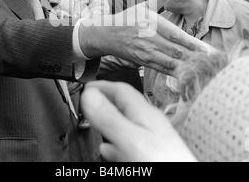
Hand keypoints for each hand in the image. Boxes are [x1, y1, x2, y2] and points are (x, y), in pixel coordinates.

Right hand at [79, 0, 216, 74]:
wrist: (105, 35)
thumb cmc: (127, 19)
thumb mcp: (144, 6)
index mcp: (152, 23)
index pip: (176, 36)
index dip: (192, 44)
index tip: (207, 49)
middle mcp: (149, 39)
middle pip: (176, 51)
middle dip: (195, 58)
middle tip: (212, 63)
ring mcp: (145, 52)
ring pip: (170, 62)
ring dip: (186, 67)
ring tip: (203, 70)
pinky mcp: (142, 62)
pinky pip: (161, 69)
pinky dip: (174, 73)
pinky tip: (186, 76)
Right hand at [81, 81, 196, 161]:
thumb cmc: (164, 163)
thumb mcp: (131, 138)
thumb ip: (110, 117)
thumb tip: (89, 95)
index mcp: (145, 113)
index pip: (121, 89)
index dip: (101, 86)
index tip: (84, 89)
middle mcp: (150, 123)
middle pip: (123, 105)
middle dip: (103, 103)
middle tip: (85, 105)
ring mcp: (153, 138)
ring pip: (125, 124)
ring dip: (107, 122)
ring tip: (92, 124)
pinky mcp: (152, 154)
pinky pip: (129, 143)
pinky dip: (114, 143)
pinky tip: (108, 150)